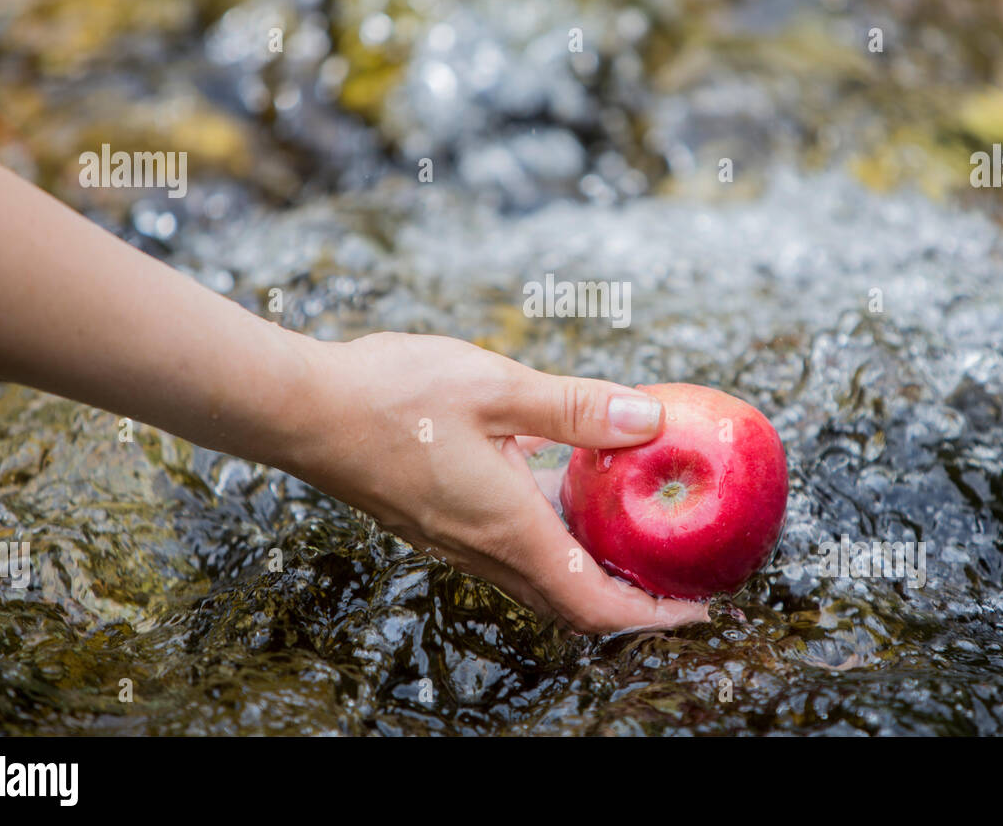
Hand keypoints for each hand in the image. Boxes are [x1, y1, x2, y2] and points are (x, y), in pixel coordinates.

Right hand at [280, 331, 709, 633]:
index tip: (701, 604)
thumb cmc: (391, 396)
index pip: (595, 603)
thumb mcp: (496, 387)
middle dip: (634, 602)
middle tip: (681, 575)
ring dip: (594, 574)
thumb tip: (650, 418)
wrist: (300, 409)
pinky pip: (511, 552)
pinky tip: (566, 491)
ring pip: (541, 580)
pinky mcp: (438, 522)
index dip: (654, 615)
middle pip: (572, 603)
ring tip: (636, 537)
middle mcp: (484, 548)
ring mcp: (456, 539)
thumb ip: (576, 407)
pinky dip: (554, 543)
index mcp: (508, 527)